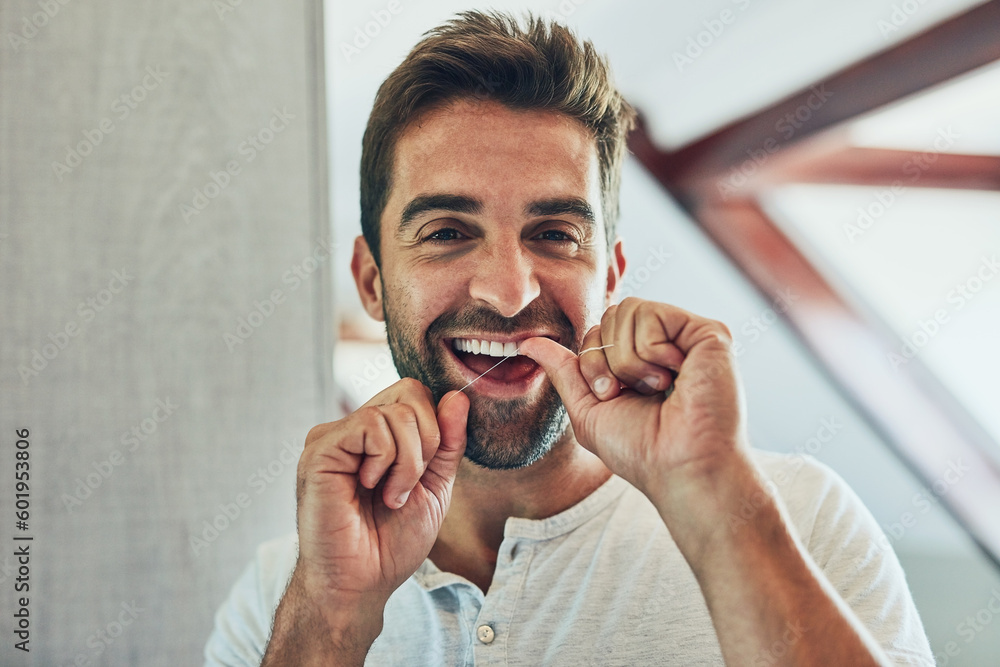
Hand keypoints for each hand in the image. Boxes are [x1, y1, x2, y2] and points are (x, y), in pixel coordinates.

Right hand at [294, 378, 468, 605]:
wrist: (362, 582)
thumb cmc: (392, 541)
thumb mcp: (435, 486)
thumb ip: (448, 442)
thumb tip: (458, 397)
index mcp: (377, 435)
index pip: (416, 394)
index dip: (436, 428)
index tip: (425, 473)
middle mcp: (353, 429)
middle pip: (411, 393)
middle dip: (428, 443)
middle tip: (408, 486)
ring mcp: (333, 436)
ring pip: (395, 412)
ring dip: (408, 462)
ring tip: (389, 495)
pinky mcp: (320, 449)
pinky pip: (370, 424)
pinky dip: (385, 460)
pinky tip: (370, 489)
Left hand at [518, 297, 748, 498]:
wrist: (678, 468)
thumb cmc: (640, 450)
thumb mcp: (588, 409)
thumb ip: (564, 371)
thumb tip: (528, 343)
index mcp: (643, 358)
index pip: (598, 329)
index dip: (593, 363)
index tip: (613, 396)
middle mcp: (667, 342)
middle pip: (611, 313)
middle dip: (607, 359)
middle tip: (632, 392)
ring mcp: (689, 336)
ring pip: (629, 310)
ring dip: (628, 360)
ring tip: (657, 388)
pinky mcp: (709, 333)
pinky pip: (653, 314)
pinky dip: (650, 351)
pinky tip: (674, 378)